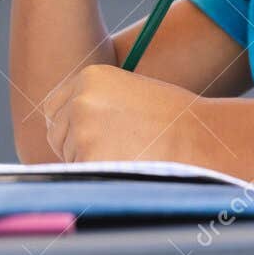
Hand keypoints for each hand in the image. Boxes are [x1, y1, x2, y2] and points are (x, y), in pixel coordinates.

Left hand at [40, 64, 201, 162]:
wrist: (198, 137)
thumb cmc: (173, 121)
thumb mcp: (129, 95)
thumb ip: (97, 105)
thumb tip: (69, 129)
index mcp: (89, 77)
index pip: (55, 108)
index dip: (68, 126)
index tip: (84, 136)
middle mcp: (80, 99)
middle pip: (56, 134)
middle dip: (74, 147)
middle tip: (109, 152)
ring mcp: (81, 128)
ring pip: (69, 157)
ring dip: (89, 163)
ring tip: (128, 157)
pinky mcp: (88, 157)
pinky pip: (81, 175)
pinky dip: (98, 177)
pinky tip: (126, 168)